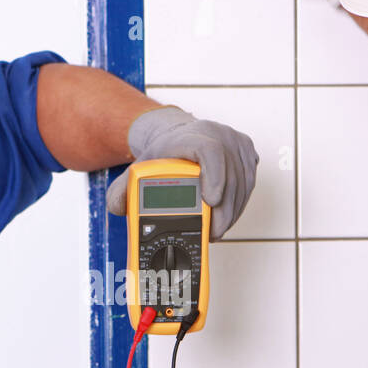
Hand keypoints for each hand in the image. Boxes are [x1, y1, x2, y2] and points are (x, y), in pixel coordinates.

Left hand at [106, 106, 258, 240]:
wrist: (179, 137)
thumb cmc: (162, 156)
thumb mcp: (137, 172)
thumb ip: (121, 191)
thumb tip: (118, 208)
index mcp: (188, 136)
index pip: (209, 150)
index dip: (214, 175)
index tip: (211, 200)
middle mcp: (217, 133)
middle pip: (229, 175)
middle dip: (223, 210)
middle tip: (212, 233)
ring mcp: (235, 142)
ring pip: (242, 183)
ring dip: (232, 212)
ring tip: (216, 230)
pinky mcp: (248, 152)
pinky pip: (249, 182)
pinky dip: (239, 204)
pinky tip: (226, 216)